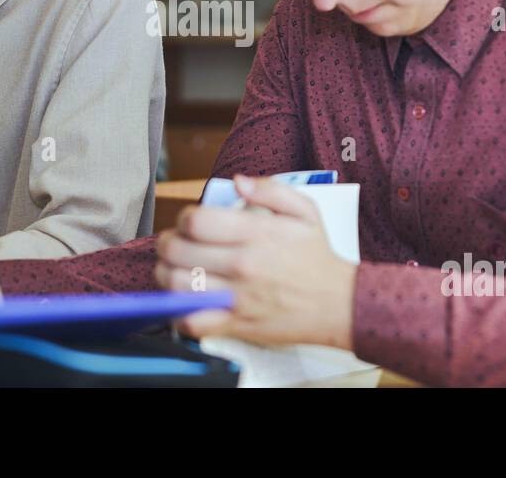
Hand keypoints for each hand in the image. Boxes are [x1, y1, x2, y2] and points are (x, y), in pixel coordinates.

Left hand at [155, 174, 357, 349]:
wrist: (339, 303)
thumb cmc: (317, 256)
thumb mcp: (304, 211)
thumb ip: (271, 189)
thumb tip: (238, 182)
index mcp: (256, 234)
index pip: (196, 222)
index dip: (184, 219)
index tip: (190, 223)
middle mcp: (243, 265)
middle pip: (177, 252)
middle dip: (167, 244)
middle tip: (173, 244)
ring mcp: (237, 297)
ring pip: (177, 286)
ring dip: (166, 275)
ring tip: (174, 269)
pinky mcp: (236, 324)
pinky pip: (192, 322)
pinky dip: (179, 313)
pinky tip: (184, 301)